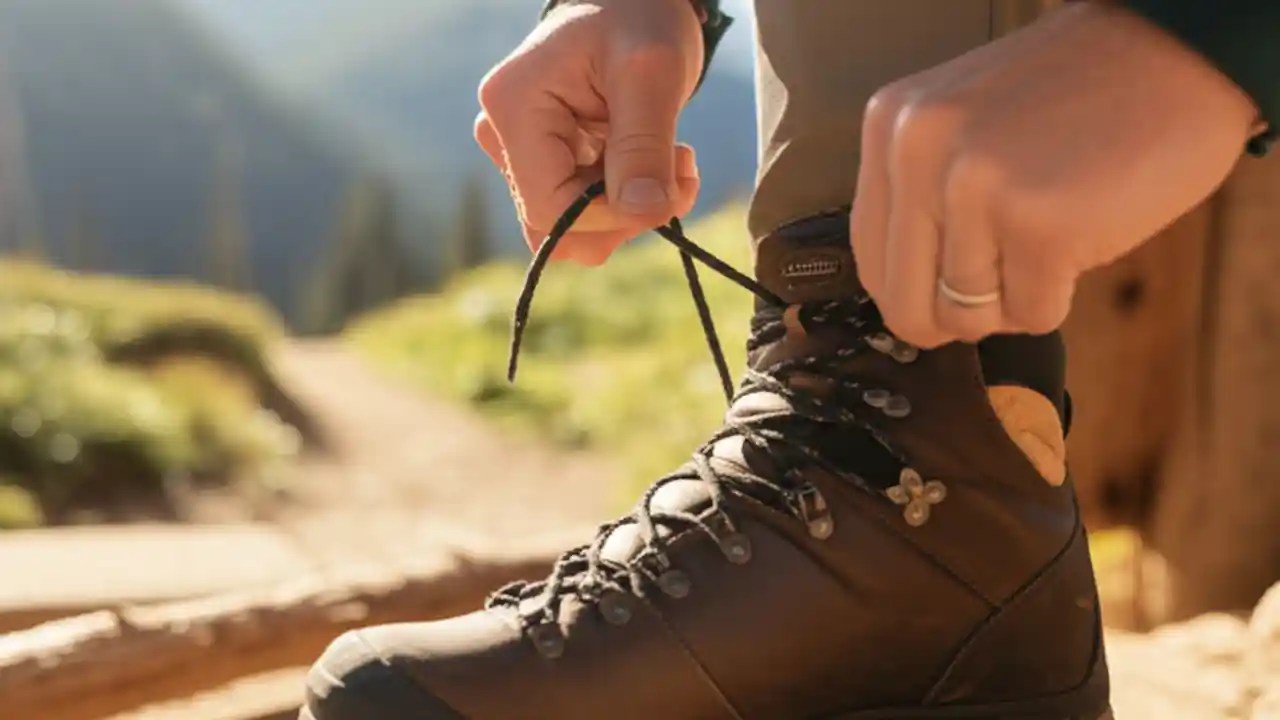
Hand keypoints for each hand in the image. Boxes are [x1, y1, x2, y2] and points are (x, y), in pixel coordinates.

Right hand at [475, 0, 702, 264]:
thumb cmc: (639, 20)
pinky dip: (623, 204)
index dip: (613, 216)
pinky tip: (653, 167)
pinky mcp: (542, 166)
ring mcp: (518, 155)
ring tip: (670, 165)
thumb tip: (644, 211)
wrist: (631, 6)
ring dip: (627, 214)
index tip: (670, 190)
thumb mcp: (652, 72)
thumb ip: (645, 144)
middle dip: (625, 216)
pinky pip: (579, 214)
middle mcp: (501, 137)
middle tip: (678, 173)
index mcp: (514, 109)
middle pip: (557, 227)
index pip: (552, 207)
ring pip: (569, 229)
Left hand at [850, 1, 1259, 346]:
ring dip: (1015, 298)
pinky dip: (1060, 297)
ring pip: (968, 317)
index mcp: (891, 128)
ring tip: (1048, 242)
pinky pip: (1032, 316)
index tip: (954, 285)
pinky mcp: (1041, 225)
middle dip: (959, 314)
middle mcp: (919, 154)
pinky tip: (1080, 241)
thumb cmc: (1077, 99)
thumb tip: (908, 302)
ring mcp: (977, 188)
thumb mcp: (964, 124)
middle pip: (908, 306)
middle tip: (1006, 282)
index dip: (916, 291)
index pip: (871, 262)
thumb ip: (922, 196)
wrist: (1180, 53)